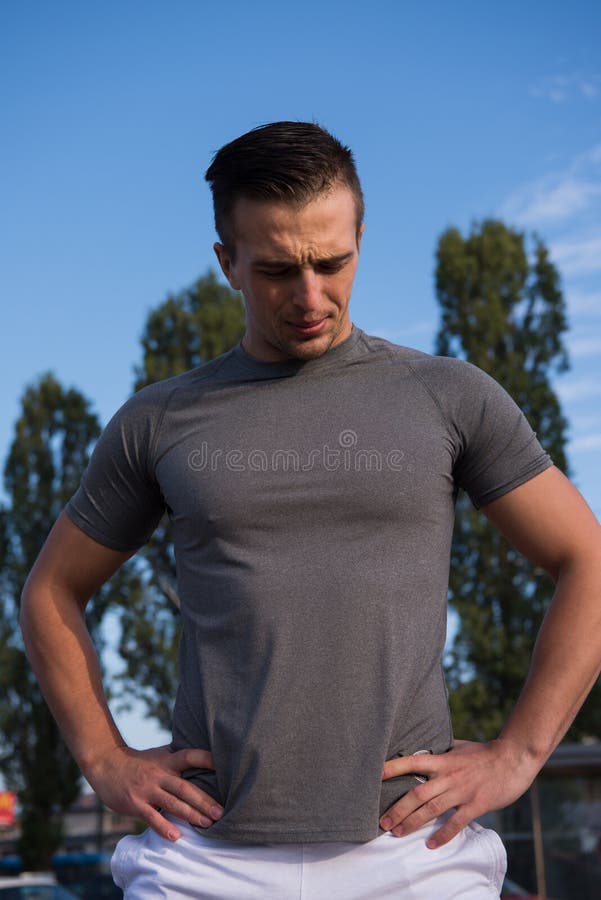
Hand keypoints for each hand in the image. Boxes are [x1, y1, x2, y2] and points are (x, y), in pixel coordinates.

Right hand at [86, 744, 223, 840]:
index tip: (224, 767)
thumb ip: (177, 757)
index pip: (190, 756)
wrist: (106, 764)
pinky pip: (152, 817)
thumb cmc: (138, 762)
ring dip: (191, 814)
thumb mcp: (159, 754)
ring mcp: (147, 789)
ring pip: (172, 803)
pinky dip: (164, 827)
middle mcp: (159, 774)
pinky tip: (177, 836)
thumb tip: (203, 757)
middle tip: (221, 812)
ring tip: (207, 823)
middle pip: (185, 787)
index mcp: (168, 760)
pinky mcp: (135, 803)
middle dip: (204, 801)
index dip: (206, 759)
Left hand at [380, 739, 538, 848]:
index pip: (413, 761)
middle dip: (398, 808)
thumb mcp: (459, 746)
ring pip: (432, 809)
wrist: (513, 759)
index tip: (375, 775)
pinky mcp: (476, 804)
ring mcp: (461, 791)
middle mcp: (448, 775)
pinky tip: (432, 844)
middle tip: (382, 822)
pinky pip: (456, 822)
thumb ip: (442, 749)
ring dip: (413, 823)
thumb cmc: (484, 753)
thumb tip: (427, 746)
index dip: (393, 767)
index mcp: (443, 760)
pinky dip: (444, 835)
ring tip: (397, 833)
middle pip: (417, 793)